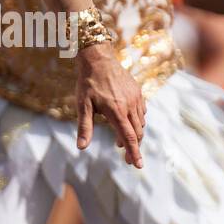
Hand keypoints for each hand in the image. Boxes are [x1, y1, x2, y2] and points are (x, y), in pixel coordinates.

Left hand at [76, 44, 145, 167]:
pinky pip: (142, 112)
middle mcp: (129, 106)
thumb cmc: (88, 83)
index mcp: (116, 111)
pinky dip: (137, 121)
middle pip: (137, 133)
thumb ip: (84, 127)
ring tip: (121, 140)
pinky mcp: (137, 92)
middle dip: (133, 147)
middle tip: (127, 159)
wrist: (98, 58)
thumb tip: (81, 147)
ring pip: (140, 123)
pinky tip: (128, 122)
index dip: (134, 153)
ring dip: (134, 134)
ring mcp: (135, 98)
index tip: (138, 165)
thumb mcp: (83, 105)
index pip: (128, 137)